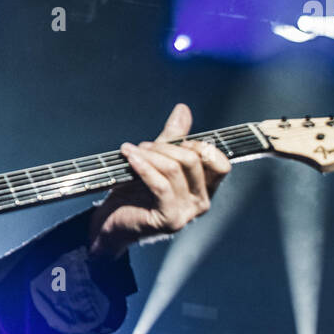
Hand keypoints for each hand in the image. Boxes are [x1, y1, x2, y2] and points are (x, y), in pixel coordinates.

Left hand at [88, 103, 231, 258]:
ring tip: (131, 151)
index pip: (220, 163)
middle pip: (194, 161)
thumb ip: (172, 138)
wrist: (112, 222)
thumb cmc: (134, 193)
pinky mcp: (169, 219)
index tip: (175, 140)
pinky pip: (160, 185)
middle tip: (143, 145)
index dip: (201, 147)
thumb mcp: (155, 160)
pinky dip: (144, 167)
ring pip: (174, 170)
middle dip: (166, 146)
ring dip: (150, 154)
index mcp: (204, 188)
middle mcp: (201, 202)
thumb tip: (183, 110)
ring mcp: (186, 212)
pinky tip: (130, 159)